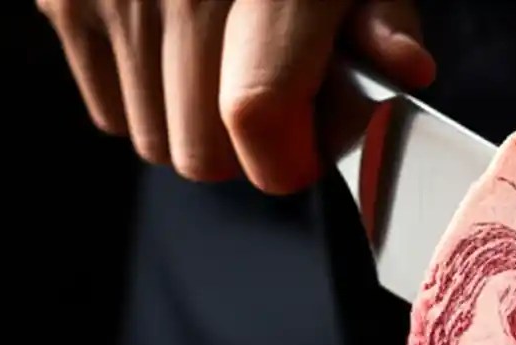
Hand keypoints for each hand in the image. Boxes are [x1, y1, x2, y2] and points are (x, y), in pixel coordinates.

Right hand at [36, 0, 435, 193]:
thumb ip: (384, 16)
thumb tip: (407, 68)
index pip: (257, 113)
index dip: (287, 157)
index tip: (306, 150)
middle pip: (202, 153)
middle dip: (248, 151)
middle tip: (274, 102)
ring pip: (153, 143)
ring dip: (196, 128)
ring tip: (224, 69)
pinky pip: (108, 113)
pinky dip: (147, 100)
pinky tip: (177, 52)